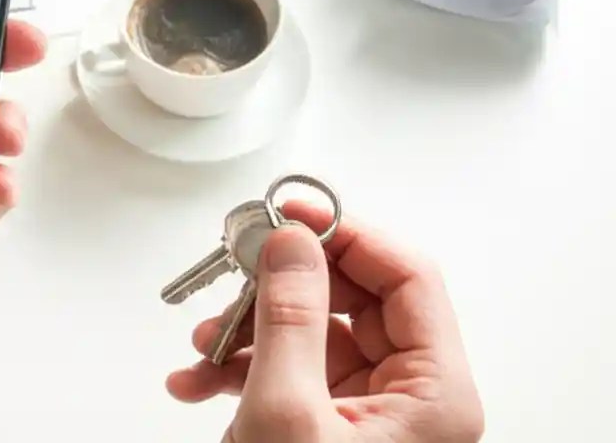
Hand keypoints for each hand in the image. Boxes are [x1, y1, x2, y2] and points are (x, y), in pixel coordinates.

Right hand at [166, 201, 483, 441]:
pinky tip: (199, 381)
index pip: (406, 275)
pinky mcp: (329, 428)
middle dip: (279, 287)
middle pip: (352, 299)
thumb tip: (290, 242)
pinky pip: (289, 370)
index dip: (347, 231)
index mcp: (435, 395)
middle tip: (233, 266)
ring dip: (246, 330)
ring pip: (311, 333)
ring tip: (201, 346)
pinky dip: (240, 368)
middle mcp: (412, 400)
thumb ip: (288, 317)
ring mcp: (368, 415)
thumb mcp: (287, 413)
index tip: (289, 211)